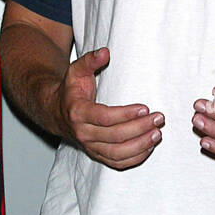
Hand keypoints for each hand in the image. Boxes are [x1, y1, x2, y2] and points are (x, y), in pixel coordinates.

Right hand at [58, 45, 163, 168]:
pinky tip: (149, 147)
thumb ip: (90, 60)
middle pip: (115, 137)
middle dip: (140, 128)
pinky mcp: (96, 154)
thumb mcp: (76, 70)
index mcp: (78, 112)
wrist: (56, 112)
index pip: (105, 117)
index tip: (145, 108)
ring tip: (157, 134)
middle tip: (158, 119)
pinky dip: (135, 158)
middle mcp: (83, 133)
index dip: (126, 114)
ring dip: (140, 146)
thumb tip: (105, 52)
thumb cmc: (71, 90)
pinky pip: (117, 162)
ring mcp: (89, 146)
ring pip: (117, 153)